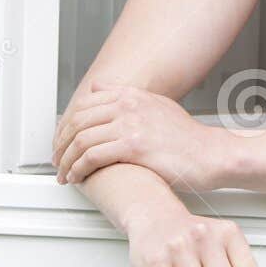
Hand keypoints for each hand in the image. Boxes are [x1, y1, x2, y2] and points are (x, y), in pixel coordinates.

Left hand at [52, 81, 229, 189]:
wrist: (209, 154)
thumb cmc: (186, 138)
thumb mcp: (157, 106)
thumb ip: (128, 97)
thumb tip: (99, 89)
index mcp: (132, 95)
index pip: (84, 105)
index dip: (66, 125)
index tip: (62, 141)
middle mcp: (128, 105)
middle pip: (77, 121)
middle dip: (61, 143)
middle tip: (57, 159)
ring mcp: (130, 124)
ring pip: (81, 140)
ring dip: (66, 160)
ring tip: (63, 173)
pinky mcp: (133, 146)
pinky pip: (92, 157)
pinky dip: (78, 169)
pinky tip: (77, 177)